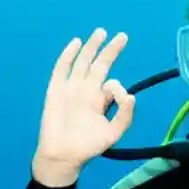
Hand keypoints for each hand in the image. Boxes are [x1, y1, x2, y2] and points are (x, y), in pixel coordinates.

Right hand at [32, 28, 135, 186]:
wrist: (63, 155)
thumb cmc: (88, 146)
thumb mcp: (113, 133)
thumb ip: (125, 116)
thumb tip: (132, 95)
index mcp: (100, 100)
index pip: (111, 84)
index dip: (118, 87)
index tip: (121, 97)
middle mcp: (87, 91)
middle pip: (99, 65)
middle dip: (110, 50)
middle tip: (122, 36)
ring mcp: (71, 88)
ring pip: (82, 62)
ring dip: (91, 47)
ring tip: (101, 32)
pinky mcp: (56, 90)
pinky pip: (61, 69)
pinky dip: (68, 55)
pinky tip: (76, 43)